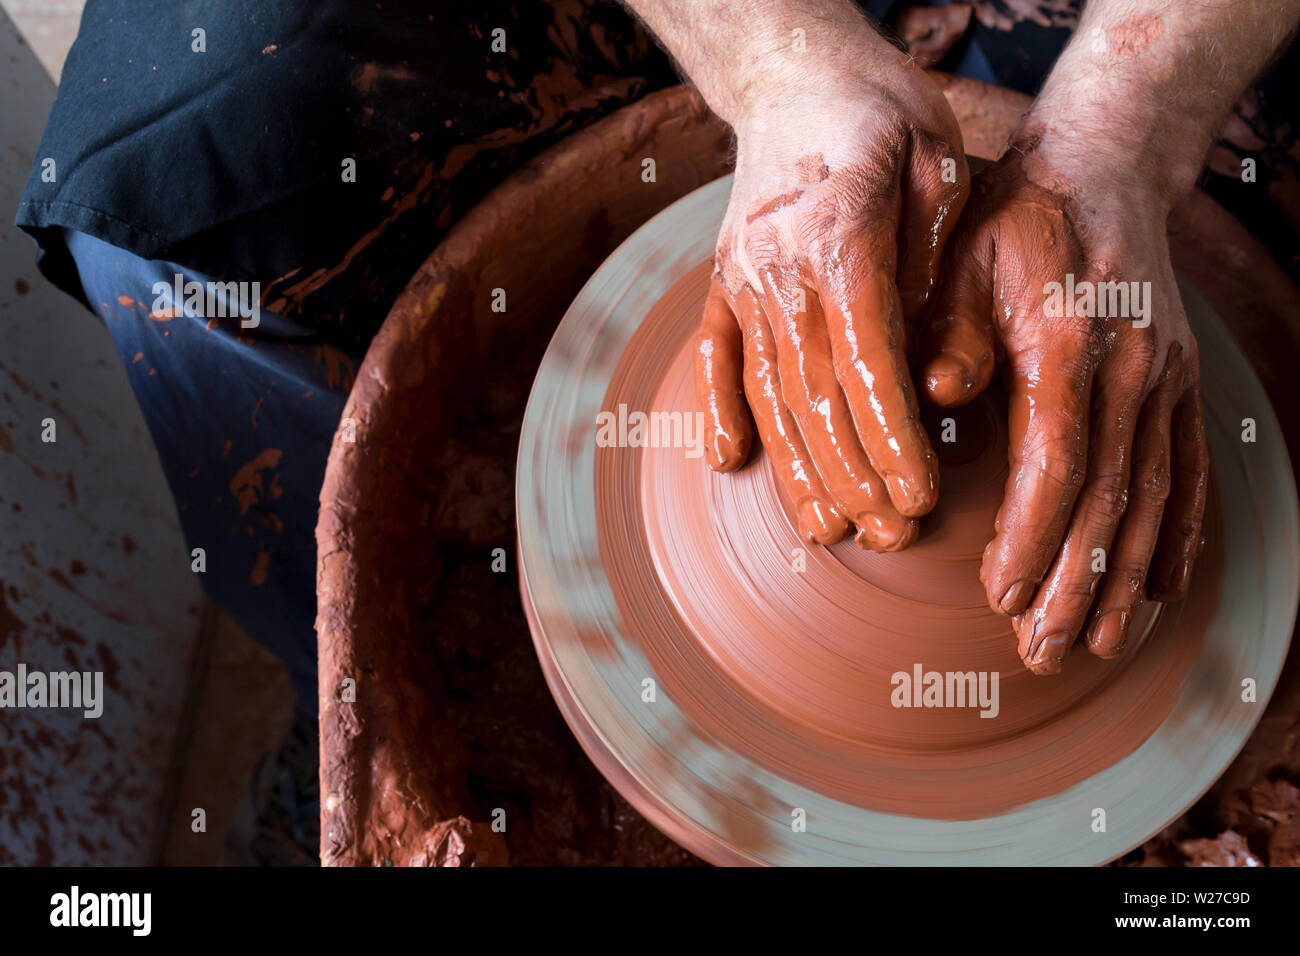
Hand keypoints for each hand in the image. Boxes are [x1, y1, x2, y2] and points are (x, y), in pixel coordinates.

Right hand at [695, 33, 968, 550]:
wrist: (794, 72)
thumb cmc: (881, 114)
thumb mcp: (937, 165)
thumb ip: (931, 262)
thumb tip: (928, 362)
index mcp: (840, 236)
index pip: (867, 360)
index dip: (891, 437)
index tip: (919, 497)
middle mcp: (778, 268)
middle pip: (814, 395)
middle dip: (854, 475)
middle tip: (892, 535)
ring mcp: (740, 279)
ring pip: (767, 392)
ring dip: (796, 467)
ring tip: (827, 530)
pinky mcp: (722, 283)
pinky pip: (716, 357)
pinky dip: (719, 410)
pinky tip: (728, 464)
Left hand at [919, 138, 1208, 673]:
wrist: (1103, 165)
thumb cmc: (1013, 219)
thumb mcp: (963, 260)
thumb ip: (950, 332)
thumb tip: (937, 398)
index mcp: (1070, 346)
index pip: (1057, 463)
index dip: (1034, 536)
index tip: (1004, 596)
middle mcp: (1132, 372)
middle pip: (1109, 499)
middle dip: (1076, 585)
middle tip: (1044, 652)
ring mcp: (1164, 380)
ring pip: (1153, 498)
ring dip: (1126, 578)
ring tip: (1101, 644)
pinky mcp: (1177, 384)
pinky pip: (1187, 471)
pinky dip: (1179, 534)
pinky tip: (1166, 586)